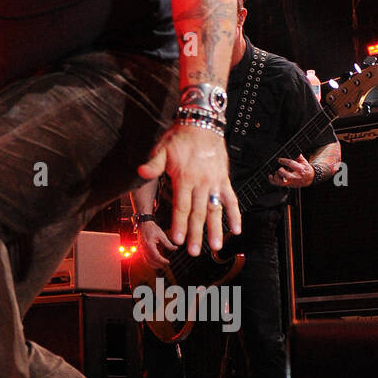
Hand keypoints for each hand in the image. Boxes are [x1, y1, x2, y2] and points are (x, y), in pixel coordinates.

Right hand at [136, 218, 174, 269]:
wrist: (143, 224)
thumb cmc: (151, 228)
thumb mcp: (161, 235)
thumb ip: (168, 243)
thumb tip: (175, 248)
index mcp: (149, 245)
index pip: (156, 256)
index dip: (162, 261)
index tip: (168, 262)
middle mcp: (144, 249)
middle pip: (151, 261)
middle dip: (158, 264)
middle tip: (165, 265)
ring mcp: (141, 249)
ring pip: (147, 261)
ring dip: (154, 265)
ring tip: (161, 266)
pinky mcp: (141, 249)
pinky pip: (144, 258)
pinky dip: (150, 262)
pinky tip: (155, 262)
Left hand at [138, 123, 240, 254]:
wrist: (202, 124)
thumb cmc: (179, 138)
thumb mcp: (162, 149)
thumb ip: (153, 164)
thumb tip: (141, 171)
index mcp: (185, 178)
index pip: (182, 206)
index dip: (180, 224)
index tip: (178, 240)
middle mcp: (202, 183)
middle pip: (198, 213)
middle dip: (196, 234)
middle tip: (193, 252)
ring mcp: (215, 182)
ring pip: (216, 210)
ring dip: (216, 229)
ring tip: (217, 247)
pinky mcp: (224, 180)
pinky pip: (231, 199)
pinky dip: (235, 214)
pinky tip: (236, 229)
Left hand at [269, 154, 313, 188]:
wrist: (309, 178)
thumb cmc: (305, 169)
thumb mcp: (304, 161)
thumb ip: (298, 156)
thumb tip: (293, 151)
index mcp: (300, 169)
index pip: (291, 164)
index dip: (284, 161)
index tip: (279, 159)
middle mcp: (295, 176)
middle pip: (287, 176)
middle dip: (281, 171)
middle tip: (279, 167)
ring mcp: (291, 181)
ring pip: (282, 182)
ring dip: (276, 177)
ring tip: (276, 172)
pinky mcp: (288, 184)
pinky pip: (279, 184)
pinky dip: (273, 180)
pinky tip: (271, 176)